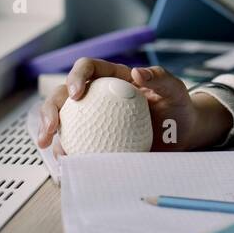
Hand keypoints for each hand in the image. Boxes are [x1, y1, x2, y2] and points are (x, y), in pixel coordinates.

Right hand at [35, 57, 232, 153]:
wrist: (183, 135)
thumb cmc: (178, 107)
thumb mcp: (175, 89)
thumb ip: (160, 78)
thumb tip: (137, 72)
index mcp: (113, 78)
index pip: (87, 68)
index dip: (76, 76)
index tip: (76, 94)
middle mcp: (98, 97)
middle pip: (64, 95)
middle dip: (50, 108)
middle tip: (51, 127)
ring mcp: (94, 119)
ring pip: (64, 121)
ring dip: (51, 133)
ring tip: (53, 148)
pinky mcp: (96, 140)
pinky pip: (76, 144)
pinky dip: (68, 153)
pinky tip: (66, 164)